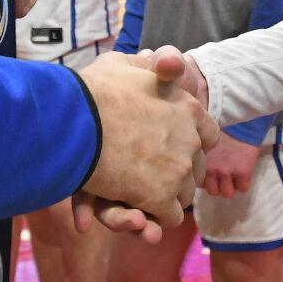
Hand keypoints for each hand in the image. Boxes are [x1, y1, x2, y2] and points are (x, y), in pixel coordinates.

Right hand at [74, 50, 217, 242]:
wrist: (73, 120)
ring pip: (184, 195)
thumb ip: (152, 63)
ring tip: (140, 191)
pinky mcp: (160, 198)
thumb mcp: (126, 65)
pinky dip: (155, 218)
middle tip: (151, 172)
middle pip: (196, 168)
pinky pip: (169, 217)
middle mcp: (190, 140)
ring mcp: (177, 171)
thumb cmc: (94, 90)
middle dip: (177, 172)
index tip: (170, 145)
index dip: (190, 142)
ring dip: (165, 197)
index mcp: (188, 107)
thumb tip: (172, 63)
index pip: (208, 134)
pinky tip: (138, 210)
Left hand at [203, 132, 262, 198]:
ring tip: (234, 177)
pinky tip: (244, 174)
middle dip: (218, 186)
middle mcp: (212, 170)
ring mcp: (228, 172)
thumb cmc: (221, 127)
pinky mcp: (243, 172)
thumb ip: (203, 155)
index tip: (211, 175)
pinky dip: (243, 183)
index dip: (206, 180)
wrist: (240, 121)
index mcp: (202, 161)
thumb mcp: (206, 142)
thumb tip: (198, 163)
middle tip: (223, 177)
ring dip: (231, 186)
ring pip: (227, 193)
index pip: (199, 183)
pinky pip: (243, 188)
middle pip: (213, 191)